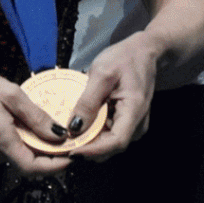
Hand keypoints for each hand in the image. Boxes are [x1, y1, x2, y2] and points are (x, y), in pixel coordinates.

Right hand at [0, 65, 73, 174]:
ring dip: (28, 143)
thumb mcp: (9, 93)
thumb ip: (36, 116)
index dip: (57, 166)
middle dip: (44, 149)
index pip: (35, 168)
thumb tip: (59, 134)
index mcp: (1, 140)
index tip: (72, 156)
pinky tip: (10, 123)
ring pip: (17, 155)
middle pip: (28, 161)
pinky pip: (5, 152)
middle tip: (56, 132)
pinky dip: (14, 142)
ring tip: (27, 121)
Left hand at [67, 32, 158, 160]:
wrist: (142, 52)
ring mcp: (132, 124)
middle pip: (111, 146)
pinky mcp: (125, 120)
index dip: (94, 150)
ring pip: (109, 143)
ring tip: (64, 140)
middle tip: (61, 147)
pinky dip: (92, 134)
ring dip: (89, 144)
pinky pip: (108, 133)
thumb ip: (88, 101)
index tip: (72, 150)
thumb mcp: (101, 74)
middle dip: (87, 150)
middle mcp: (137, 124)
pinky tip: (75, 129)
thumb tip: (74, 127)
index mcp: (134, 112)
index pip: (116, 142)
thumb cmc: (123, 59)